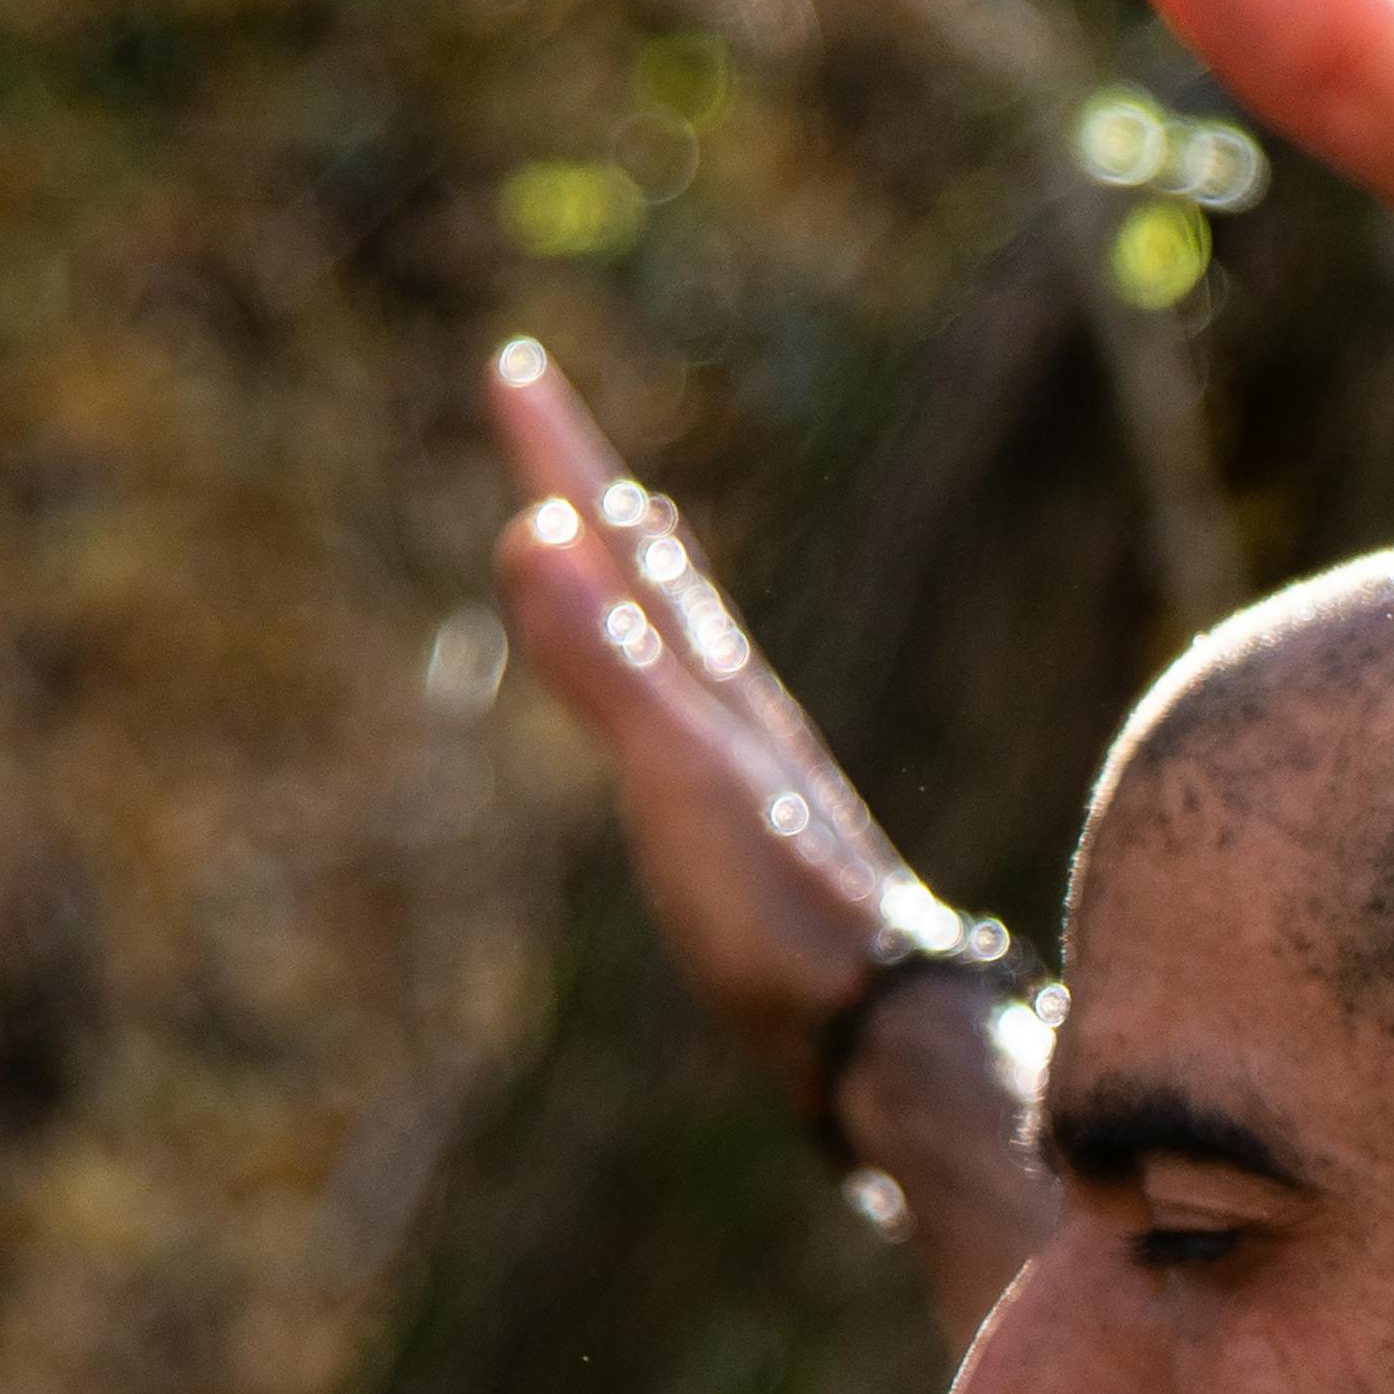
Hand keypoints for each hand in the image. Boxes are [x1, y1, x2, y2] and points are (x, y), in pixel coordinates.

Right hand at [479, 341, 992, 1104]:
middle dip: (587, 490)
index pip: (616, 542)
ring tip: (630, 528)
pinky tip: (693, 701)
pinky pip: (700, 712)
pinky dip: (676, 671)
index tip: (512, 366)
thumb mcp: (674, 778)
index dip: (559, 456)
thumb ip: (607, 665)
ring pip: (684, 634)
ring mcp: (751, 765)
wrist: (881, 1026)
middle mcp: (733, 705)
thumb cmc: (774, 913)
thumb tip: (535, 531)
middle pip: (651, 568)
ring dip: (643, 571)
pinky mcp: (759, 832)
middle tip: (543, 416)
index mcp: (706, 681)